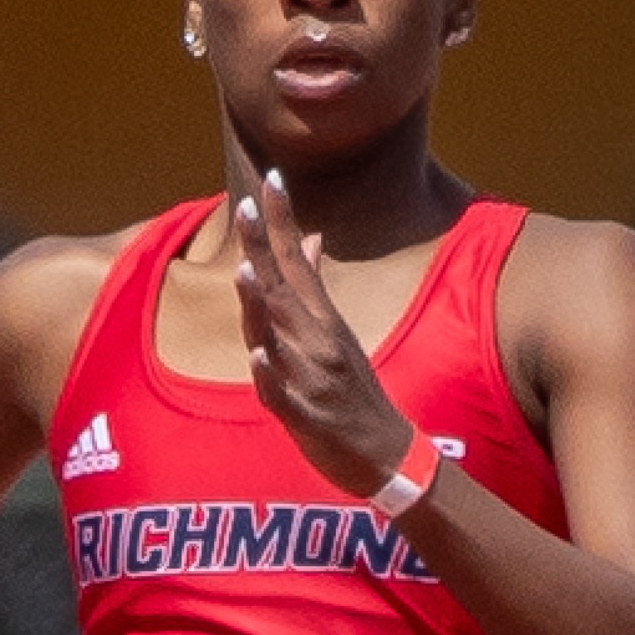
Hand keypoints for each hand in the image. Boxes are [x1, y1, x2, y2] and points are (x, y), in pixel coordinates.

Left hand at [233, 170, 412, 496]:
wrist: (389, 456)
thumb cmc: (354, 391)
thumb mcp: (336, 333)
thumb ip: (313, 286)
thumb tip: (306, 237)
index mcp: (323, 321)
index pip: (296, 260)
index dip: (282, 221)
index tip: (272, 178)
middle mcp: (319, 343)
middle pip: (283, 289)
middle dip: (264, 249)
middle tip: (247, 206)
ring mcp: (313, 380)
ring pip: (281, 338)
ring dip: (262, 306)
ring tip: (245, 272)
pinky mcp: (309, 417)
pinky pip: (284, 396)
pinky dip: (270, 376)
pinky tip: (258, 356)